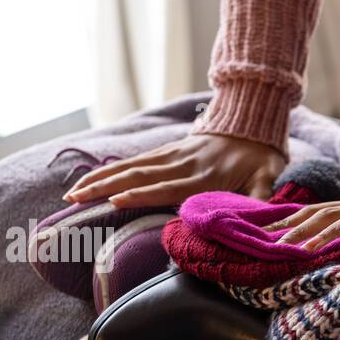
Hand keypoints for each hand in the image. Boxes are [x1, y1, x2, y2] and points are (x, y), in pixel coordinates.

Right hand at [64, 133, 284, 206]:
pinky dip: (111, 171)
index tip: (115, 201)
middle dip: (105, 188)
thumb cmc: (260, 159)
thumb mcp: (267, 178)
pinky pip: (135, 162)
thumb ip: (259, 197)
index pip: (167, 187)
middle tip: (75, 200)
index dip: (142, 194)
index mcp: (204, 176)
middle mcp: (182, 164)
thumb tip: (259, 217)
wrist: (252, 122)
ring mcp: (171, 155)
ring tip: (72, 193)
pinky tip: (91, 180)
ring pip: (130, 168)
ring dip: (100, 179)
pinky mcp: (166, 151)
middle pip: (138, 176)